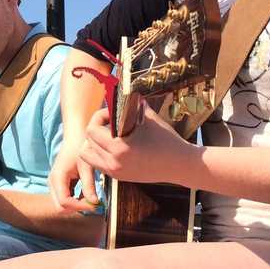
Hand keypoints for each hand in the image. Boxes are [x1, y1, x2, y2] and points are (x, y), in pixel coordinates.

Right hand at [48, 142, 98, 211]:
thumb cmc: (80, 149)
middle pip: (60, 207)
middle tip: (93, 202)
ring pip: (62, 206)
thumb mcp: (86, 167)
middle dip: (77, 208)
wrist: (74, 139)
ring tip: (90, 197)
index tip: (94, 204)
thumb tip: (94, 203)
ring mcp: (53, 184)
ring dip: (76, 205)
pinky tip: (86, 193)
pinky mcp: (58, 185)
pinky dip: (75, 201)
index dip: (79, 206)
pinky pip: (65, 200)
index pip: (64, 202)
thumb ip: (89, 185)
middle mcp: (52, 182)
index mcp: (57, 177)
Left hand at [79, 104, 197, 184]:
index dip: (99, 117)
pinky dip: (101, 154)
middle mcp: (114, 163)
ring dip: (95, 144)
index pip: (91, 130)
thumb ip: (133, 104)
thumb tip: (124, 90)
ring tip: (109, 136)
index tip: (112, 114)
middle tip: (111, 122)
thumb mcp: (148, 118)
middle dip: (96, 129)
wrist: (181, 166)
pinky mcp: (120, 178)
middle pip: (88, 142)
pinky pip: (99, 164)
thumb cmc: (167, 140)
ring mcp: (116, 172)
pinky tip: (114, 146)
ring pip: (89, 156)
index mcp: (119, 148)